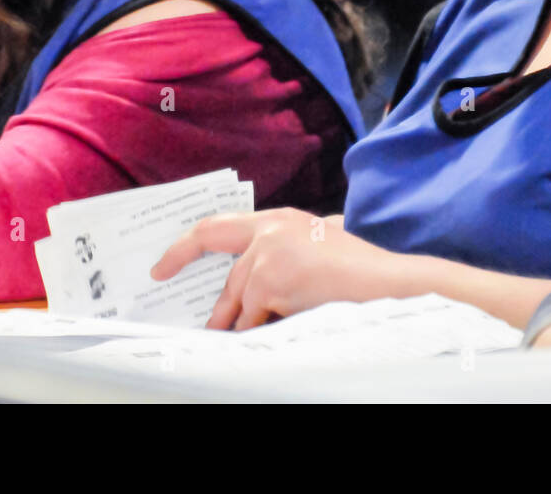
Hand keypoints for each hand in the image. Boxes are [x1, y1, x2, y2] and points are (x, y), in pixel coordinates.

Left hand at [151, 208, 400, 329]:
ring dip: (253, 324)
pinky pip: (254, 317)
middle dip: (222, 310)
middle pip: (230, 278)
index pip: (216, 228)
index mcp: (279, 219)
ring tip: (276, 331)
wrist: (389, 283)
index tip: (161, 268)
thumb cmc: (363, 273)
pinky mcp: (269, 279)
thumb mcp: (319, 246)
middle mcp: (269, 230)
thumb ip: (287, 252)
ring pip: (242, 302)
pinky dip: (265, 330)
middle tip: (211, 329)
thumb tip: (257, 290)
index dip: (183, 249)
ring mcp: (267, 253)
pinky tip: (288, 329)